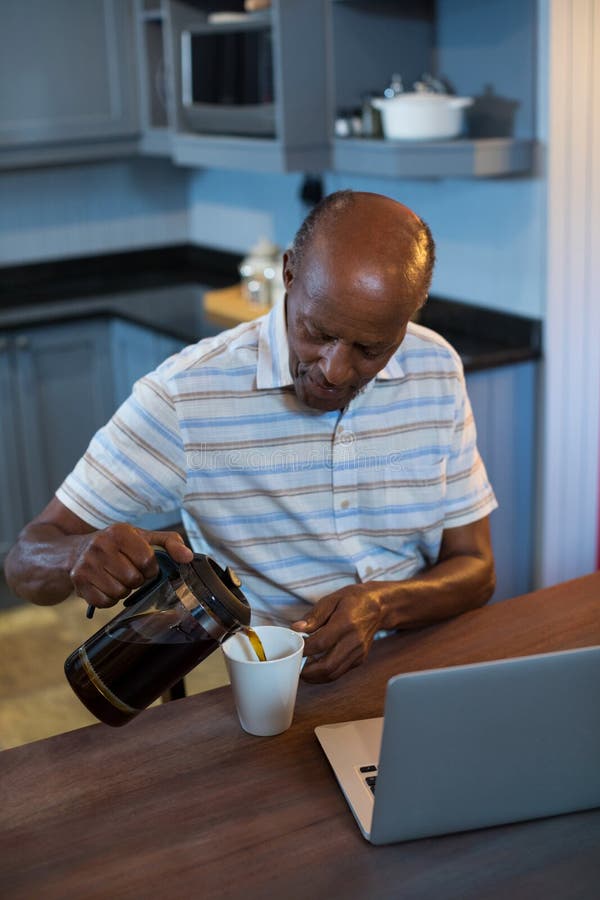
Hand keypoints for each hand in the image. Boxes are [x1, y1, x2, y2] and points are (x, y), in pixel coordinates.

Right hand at [69, 524, 192, 609]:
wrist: (76, 551)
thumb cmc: (117, 545)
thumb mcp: (144, 537)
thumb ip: (170, 542)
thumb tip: (188, 557)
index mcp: (120, 532)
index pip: (148, 560)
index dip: (151, 569)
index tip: (145, 566)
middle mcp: (100, 545)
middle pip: (134, 578)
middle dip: (137, 580)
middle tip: (129, 573)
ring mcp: (86, 564)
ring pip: (120, 592)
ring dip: (123, 590)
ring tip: (117, 578)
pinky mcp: (78, 582)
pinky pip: (104, 602)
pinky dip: (109, 599)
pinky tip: (106, 586)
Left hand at [292, 584, 383, 682]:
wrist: (379, 606)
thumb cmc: (354, 600)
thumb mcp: (332, 600)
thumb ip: (314, 616)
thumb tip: (297, 628)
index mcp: (345, 623)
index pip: (320, 643)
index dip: (304, 649)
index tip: (293, 648)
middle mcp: (354, 641)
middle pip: (328, 665)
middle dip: (308, 671)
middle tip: (295, 667)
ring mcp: (359, 652)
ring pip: (334, 673)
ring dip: (316, 677)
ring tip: (303, 670)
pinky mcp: (360, 659)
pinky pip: (341, 671)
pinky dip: (326, 673)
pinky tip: (316, 666)